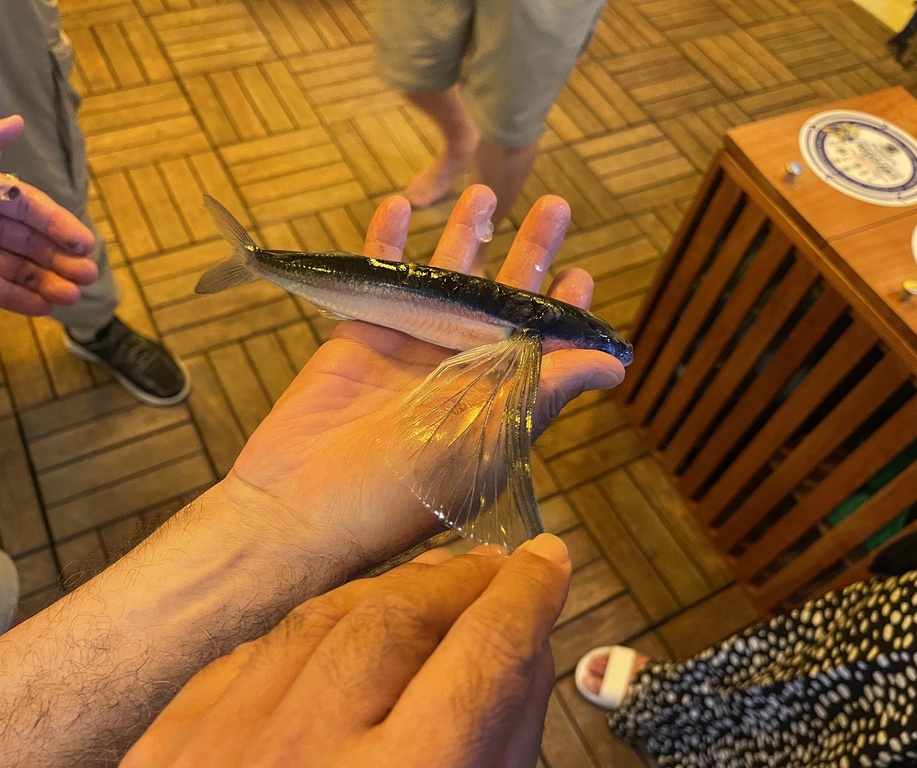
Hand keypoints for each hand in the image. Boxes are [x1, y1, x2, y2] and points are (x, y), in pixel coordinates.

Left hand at [0, 115, 97, 314]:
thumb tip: (18, 123)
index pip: (27, 205)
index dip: (57, 223)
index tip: (82, 242)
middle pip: (27, 240)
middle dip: (59, 258)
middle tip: (88, 275)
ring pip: (12, 268)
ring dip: (44, 282)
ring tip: (72, 298)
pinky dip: (15, 300)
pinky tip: (42, 308)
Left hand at [123, 533, 571, 766]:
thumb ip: (504, 740)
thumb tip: (525, 644)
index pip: (482, 657)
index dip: (525, 597)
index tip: (548, 560)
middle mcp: (302, 763)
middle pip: (396, 622)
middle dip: (458, 582)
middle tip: (496, 568)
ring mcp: (216, 756)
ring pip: (317, 621)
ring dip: (386, 590)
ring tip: (433, 581)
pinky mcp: (162, 757)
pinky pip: (248, 659)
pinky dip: (309, 633)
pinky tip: (345, 625)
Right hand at [211, 185, 625, 565]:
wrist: (303, 506)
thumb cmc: (403, 487)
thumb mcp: (487, 439)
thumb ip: (545, 391)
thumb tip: (613, 365)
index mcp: (497, 399)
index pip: (543, 346)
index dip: (564, 311)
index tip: (580, 275)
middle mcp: (459, 370)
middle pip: (501, 300)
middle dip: (529, 253)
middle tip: (552, 207)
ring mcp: (410, 348)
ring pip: (444, 279)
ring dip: (464, 235)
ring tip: (483, 192)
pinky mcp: (362, 334)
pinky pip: (378, 278)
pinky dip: (386, 242)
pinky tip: (398, 205)